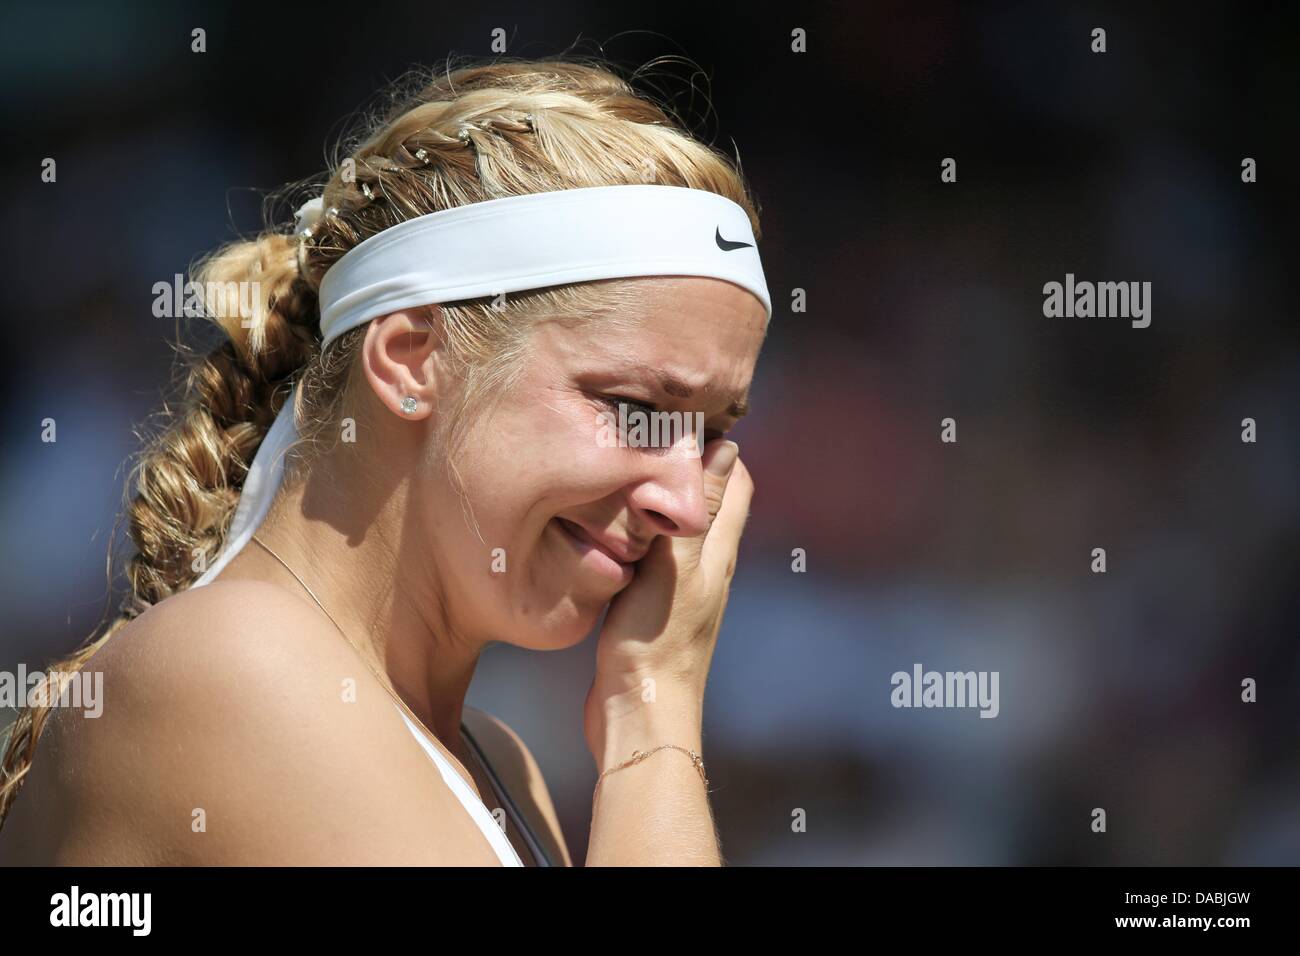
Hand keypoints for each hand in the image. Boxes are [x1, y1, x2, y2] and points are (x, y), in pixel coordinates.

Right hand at [583, 438, 753, 754]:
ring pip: (676, 524)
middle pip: (706, 497)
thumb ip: (697, 510)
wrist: (639, 715)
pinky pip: (649, 552)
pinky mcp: (653, 604)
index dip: (717, 443)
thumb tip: (726, 447)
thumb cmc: (657, 643)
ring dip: (658, 496)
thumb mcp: (674, 566)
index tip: (683, 415)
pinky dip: (635, 530)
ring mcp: (680, 585)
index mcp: (719, 550)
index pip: (735, 479)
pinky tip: (608, 526)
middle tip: (645, 433)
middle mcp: (706, 564)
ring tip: (623, 467)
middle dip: (685, 462)